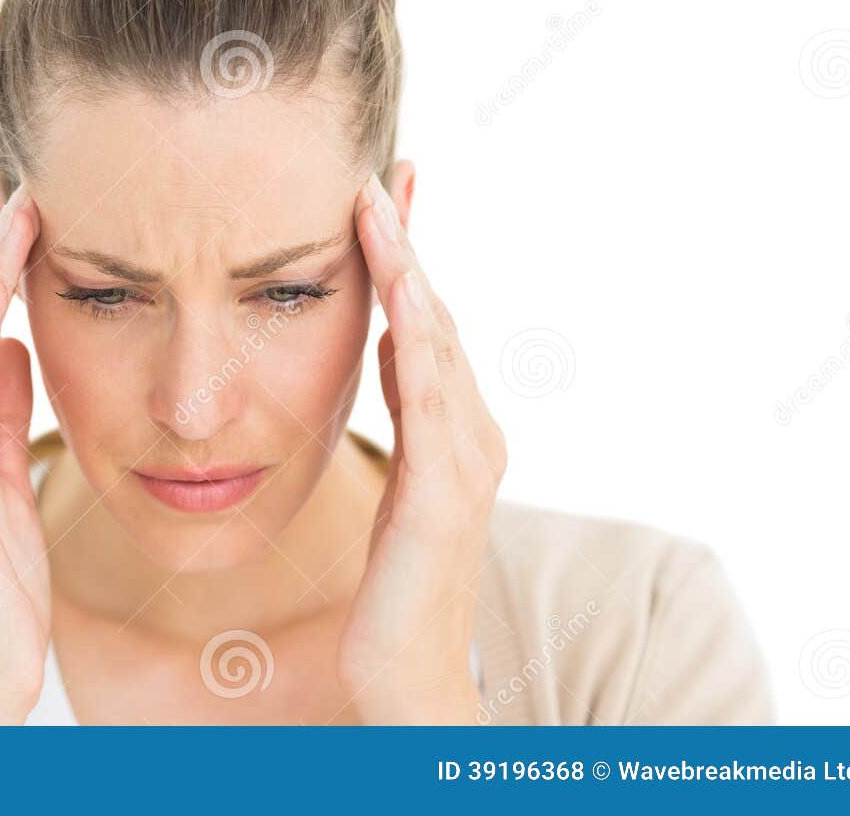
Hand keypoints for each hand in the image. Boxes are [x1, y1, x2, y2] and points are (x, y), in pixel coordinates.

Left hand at [336, 172, 507, 723]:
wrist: (408, 680)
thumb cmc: (396, 586)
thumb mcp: (397, 479)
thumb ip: (401, 413)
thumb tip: (386, 344)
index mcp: (454, 428)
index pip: (425, 322)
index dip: (405, 256)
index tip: (380, 192)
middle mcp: (471, 432)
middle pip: (434, 315)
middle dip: (407, 242)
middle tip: (383, 170)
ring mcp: (466, 460)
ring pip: (435, 342)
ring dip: (407, 269)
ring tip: (378, 204)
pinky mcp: (446, 493)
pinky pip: (430, 399)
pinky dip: (417, 338)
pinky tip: (399, 290)